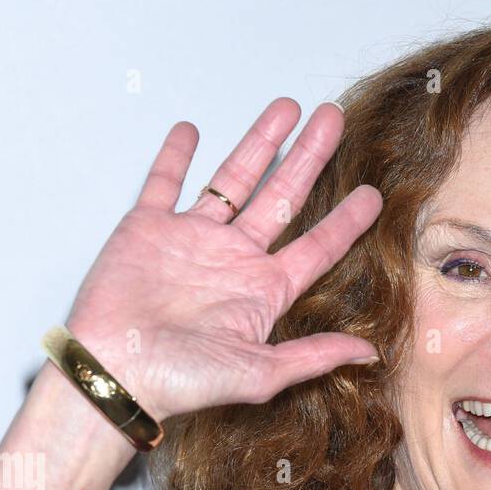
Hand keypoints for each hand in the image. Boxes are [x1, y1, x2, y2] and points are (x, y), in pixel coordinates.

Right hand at [64, 98, 381, 421]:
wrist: (116, 372)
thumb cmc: (184, 381)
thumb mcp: (262, 372)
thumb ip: (314, 355)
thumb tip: (370, 352)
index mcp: (263, 291)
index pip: (316, 247)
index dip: (345, 220)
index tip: (374, 195)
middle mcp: (233, 260)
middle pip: (282, 197)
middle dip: (308, 157)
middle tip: (333, 119)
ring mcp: (192, 240)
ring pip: (233, 179)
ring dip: (258, 142)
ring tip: (286, 108)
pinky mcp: (149, 228)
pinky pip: (165, 182)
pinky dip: (176, 155)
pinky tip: (191, 129)